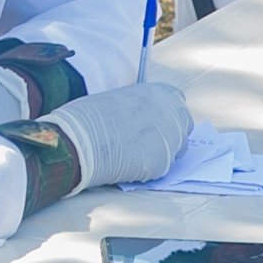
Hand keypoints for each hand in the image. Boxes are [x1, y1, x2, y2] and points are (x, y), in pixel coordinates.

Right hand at [35, 82, 191, 190]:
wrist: (80, 139)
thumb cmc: (90, 116)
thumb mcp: (120, 98)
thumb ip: (140, 106)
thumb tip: (141, 116)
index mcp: (162, 93)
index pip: (177, 101)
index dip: (166, 113)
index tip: (157, 120)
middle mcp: (174, 114)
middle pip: (183, 126)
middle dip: (169, 134)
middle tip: (147, 142)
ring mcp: (171, 140)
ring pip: (175, 149)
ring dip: (160, 152)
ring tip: (132, 154)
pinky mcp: (163, 164)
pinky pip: (160, 168)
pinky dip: (147, 169)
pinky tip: (127, 165)